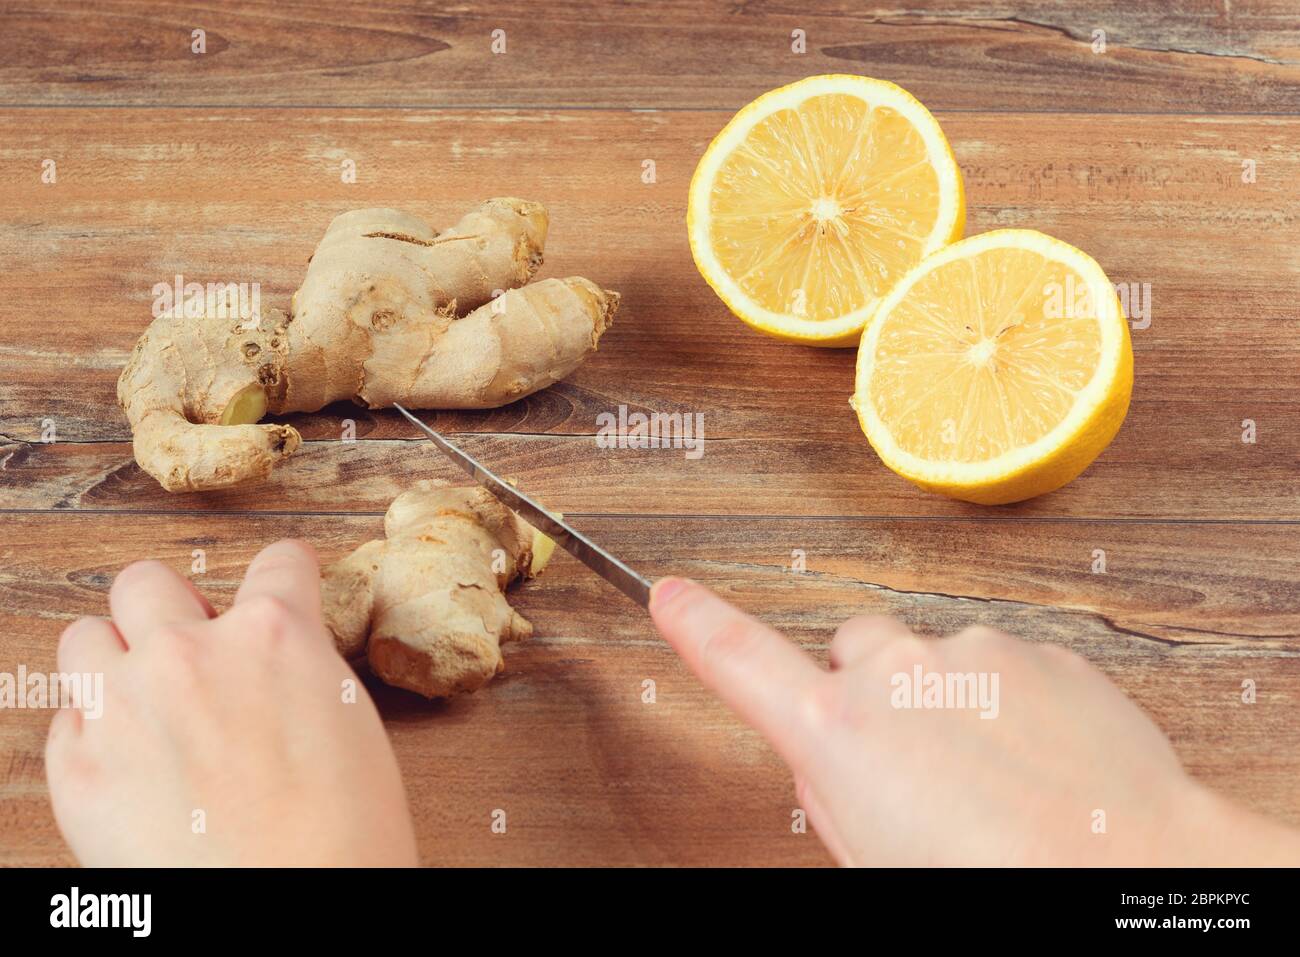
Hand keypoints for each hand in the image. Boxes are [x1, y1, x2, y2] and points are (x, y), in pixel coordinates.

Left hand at [46, 541, 417, 865]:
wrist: (293, 909)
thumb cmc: (344, 838)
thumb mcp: (349, 723)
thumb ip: (301, 671)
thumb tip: (277, 665)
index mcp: (275, 636)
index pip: (277, 560)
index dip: (284, 574)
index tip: (279, 585)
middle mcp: (190, 655)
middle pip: (147, 581)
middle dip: (171, 608)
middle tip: (194, 647)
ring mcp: (124, 707)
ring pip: (84, 637)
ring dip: (114, 658)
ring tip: (144, 696)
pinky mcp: (76, 771)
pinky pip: (64, 720)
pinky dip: (92, 731)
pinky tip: (130, 760)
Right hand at [649, 578, 1298, 865]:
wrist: (1128, 868)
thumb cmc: (993, 880)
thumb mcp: (872, 853)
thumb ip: (834, 786)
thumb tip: (832, 751)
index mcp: (837, 732)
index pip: (740, 660)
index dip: (696, 624)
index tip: (669, 595)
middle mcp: (896, 672)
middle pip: (855, 652)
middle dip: (870, 692)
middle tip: (913, 769)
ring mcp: (973, 652)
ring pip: (937, 660)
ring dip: (949, 704)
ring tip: (994, 783)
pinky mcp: (1040, 650)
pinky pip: (1003, 667)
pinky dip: (1009, 706)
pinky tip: (1039, 766)